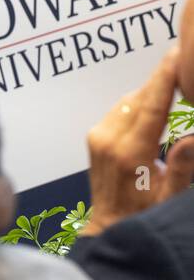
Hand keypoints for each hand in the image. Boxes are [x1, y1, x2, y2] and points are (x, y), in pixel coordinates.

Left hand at [81, 48, 193, 235]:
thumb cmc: (144, 215)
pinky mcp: (94, 137)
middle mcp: (109, 139)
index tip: (176, 54)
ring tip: (175, 85)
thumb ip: (182, 169)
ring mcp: (98, 136)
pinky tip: (156, 106)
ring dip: (150, 93)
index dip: (165, 78)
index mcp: (129, 152)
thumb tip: (192, 138)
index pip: (151, 106)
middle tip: (183, 64)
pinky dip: (138, 104)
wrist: (108, 226)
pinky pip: (119, 110)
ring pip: (128, 102)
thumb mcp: (169, 198)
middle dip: (162, 80)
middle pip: (140, 98)